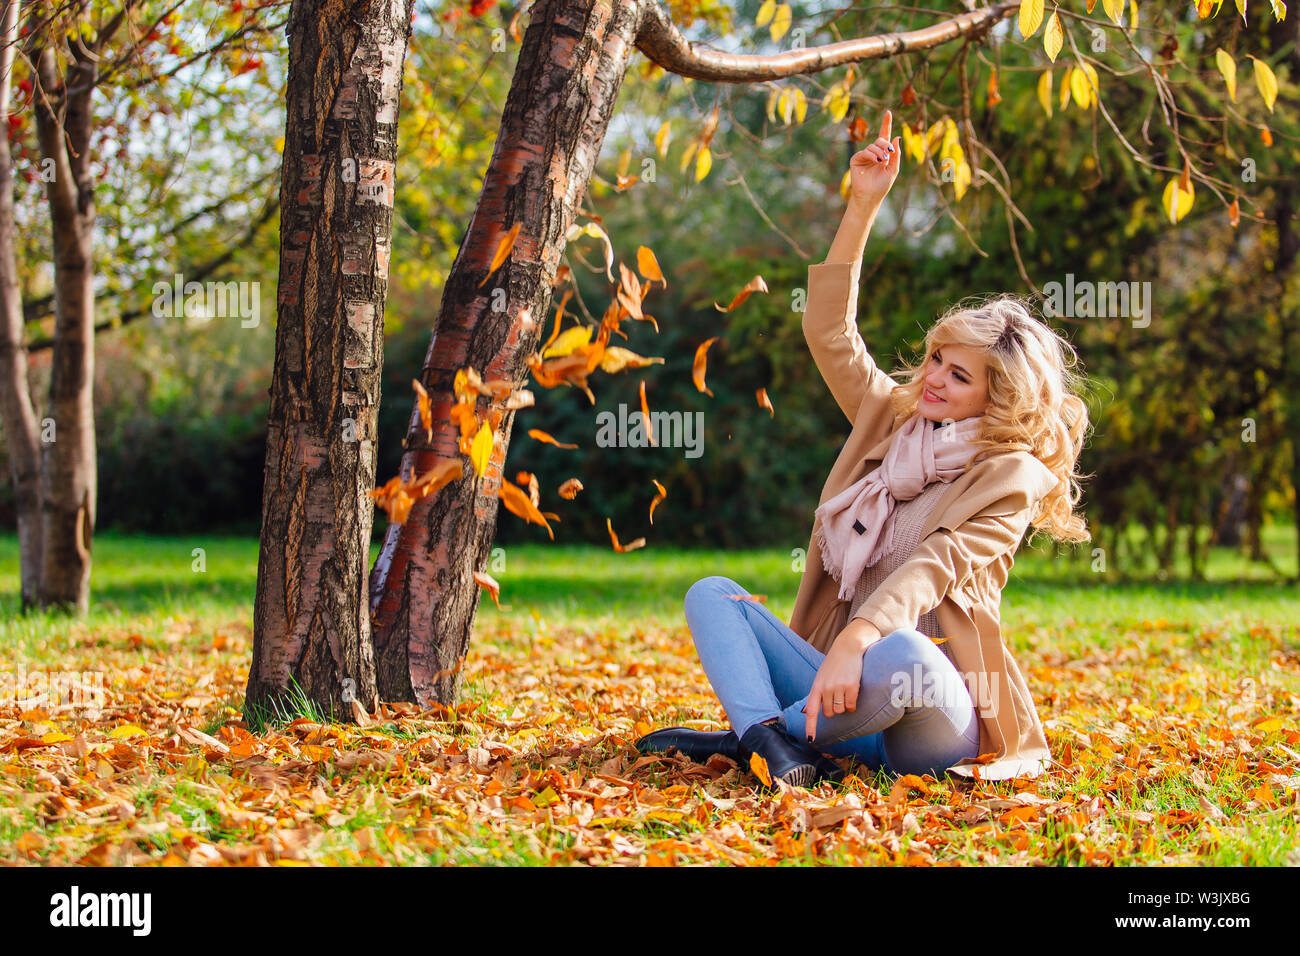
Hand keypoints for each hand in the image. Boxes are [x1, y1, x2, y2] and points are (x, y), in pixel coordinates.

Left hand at [803, 618, 882, 741]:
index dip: (811, 726)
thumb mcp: (821, 676)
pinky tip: (853, 693)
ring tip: (845, 691)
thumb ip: (815, 694)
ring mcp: (838, 688)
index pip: (811, 711)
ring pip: (841, 710)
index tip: (810, 740)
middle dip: (834, 709)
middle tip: (838, 696)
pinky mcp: (851, 686)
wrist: (848, 647)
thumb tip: (806, 711)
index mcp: (816, 686)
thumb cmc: (834, 663)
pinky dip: (853, 704)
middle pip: (829, 713)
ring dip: (844, 706)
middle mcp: (825, 688)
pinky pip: (851, 706)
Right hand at [846, 109, 900, 207]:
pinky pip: (865, 152)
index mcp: (883, 153)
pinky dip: (871, 155)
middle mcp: (873, 153)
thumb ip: (896, 154)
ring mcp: (864, 156)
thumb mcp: (893, 169)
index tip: (888, 112)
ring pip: (873, 146)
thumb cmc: (882, 185)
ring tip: (882, 161)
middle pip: (880, 140)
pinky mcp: (856, 159)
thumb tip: (897, 137)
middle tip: (888, 155)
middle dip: (885, 145)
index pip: (885, 136)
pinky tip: (876, 161)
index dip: (886, 124)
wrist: (870, 196)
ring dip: (879, 152)